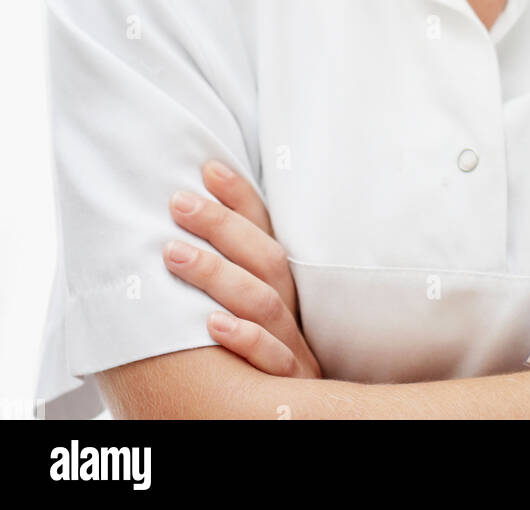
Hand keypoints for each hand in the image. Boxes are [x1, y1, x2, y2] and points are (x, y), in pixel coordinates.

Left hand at [163, 160, 321, 378]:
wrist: (296, 422)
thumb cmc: (258, 370)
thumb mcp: (253, 319)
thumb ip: (230, 280)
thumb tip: (177, 236)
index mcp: (285, 290)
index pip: (265, 231)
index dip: (240, 198)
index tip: (207, 168)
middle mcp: (293, 313)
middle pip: (264, 258)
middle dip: (221, 225)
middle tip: (178, 202)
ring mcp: (293, 349)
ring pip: (263, 302)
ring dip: (217, 274)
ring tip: (173, 253)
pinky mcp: (289, 386)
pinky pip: (270, 360)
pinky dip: (243, 338)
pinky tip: (212, 324)